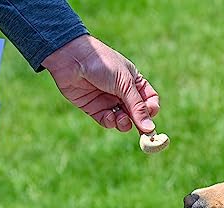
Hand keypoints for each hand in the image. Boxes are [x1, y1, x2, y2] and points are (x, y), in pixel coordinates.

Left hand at [41, 35, 158, 132]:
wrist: (72, 58)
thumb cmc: (103, 64)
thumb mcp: (124, 84)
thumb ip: (137, 107)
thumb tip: (150, 128)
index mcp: (134, 82)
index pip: (150, 101)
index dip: (151, 110)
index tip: (150, 115)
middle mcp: (123, 93)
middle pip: (137, 114)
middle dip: (139, 122)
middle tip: (142, 132)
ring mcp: (109, 101)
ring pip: (123, 121)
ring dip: (124, 123)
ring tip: (121, 119)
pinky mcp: (94, 108)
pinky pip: (107, 121)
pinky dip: (110, 122)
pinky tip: (109, 116)